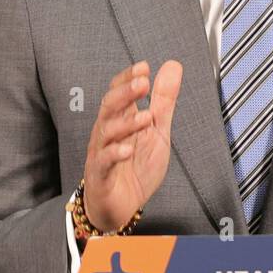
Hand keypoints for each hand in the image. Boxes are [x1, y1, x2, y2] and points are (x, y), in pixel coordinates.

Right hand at [82, 60, 182, 231]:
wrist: (121, 205)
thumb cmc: (135, 167)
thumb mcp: (156, 130)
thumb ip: (163, 101)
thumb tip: (171, 67)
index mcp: (121, 119)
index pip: (118, 92)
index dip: (128, 79)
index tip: (143, 67)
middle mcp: (108, 132)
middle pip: (109, 106)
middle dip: (125, 93)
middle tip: (142, 83)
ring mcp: (102, 152)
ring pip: (106, 131)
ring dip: (126, 123)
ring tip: (146, 117)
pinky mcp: (101, 174)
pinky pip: (103, 161)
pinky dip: (114, 154)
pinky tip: (126, 149)